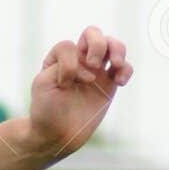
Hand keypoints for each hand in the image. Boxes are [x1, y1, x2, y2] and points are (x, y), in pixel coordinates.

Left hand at [26, 27, 131, 159]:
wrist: (56, 136)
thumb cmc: (46, 110)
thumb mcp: (43, 83)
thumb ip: (63, 65)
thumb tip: (92, 70)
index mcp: (60, 58)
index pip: (68, 45)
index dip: (69, 63)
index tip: (65, 85)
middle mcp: (78, 61)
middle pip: (94, 33)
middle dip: (97, 43)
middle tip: (93, 64)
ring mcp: (96, 72)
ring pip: (112, 45)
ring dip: (117, 49)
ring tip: (115, 64)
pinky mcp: (109, 85)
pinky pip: (124, 68)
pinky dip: (126, 69)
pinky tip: (119, 82)